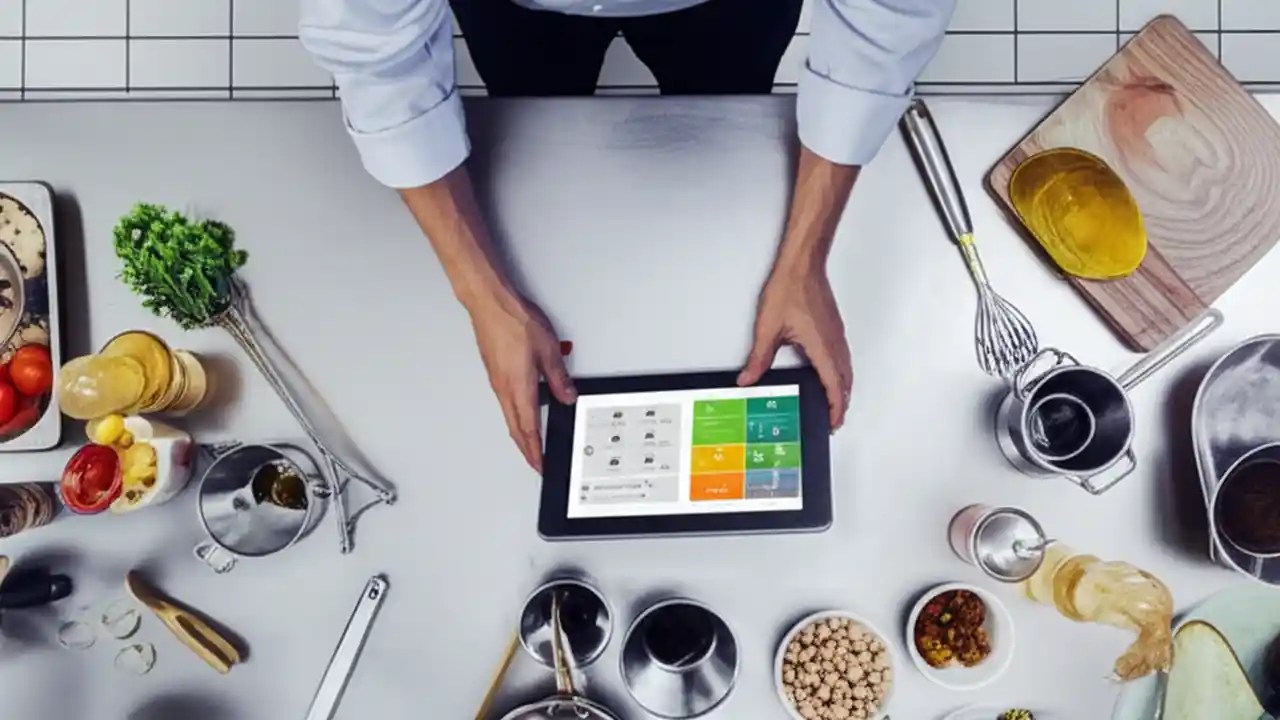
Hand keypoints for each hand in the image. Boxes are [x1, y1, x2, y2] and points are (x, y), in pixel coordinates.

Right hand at [468, 293, 575, 470]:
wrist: (490, 304)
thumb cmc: (515, 322)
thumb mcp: (548, 350)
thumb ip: (558, 378)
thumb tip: (567, 396)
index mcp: (519, 388)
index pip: (529, 428)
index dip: (535, 451)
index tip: (540, 465)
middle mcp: (505, 389)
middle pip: (516, 428)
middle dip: (526, 449)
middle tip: (534, 463)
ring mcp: (497, 381)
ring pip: (509, 416)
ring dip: (520, 433)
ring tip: (530, 443)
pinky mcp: (494, 372)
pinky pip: (506, 402)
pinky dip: (515, 416)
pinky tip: (523, 411)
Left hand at [738, 267, 851, 429]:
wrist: (802, 265)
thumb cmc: (790, 289)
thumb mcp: (768, 328)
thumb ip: (759, 358)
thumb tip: (748, 379)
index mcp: (822, 348)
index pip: (834, 387)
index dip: (835, 409)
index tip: (832, 424)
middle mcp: (834, 343)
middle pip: (845, 382)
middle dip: (841, 404)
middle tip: (833, 421)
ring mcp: (837, 334)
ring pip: (846, 370)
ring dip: (842, 389)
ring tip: (833, 403)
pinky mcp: (834, 327)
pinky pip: (843, 357)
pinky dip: (841, 374)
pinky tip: (829, 374)